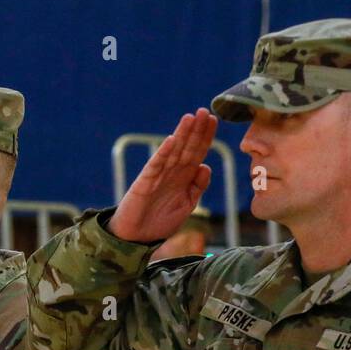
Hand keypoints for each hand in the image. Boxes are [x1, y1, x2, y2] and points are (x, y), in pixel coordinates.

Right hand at [109, 109, 216, 243]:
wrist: (137, 238)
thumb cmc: (161, 223)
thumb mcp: (187, 205)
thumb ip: (197, 187)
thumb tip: (205, 166)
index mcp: (184, 177)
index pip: (197, 152)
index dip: (205, 137)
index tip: (213, 120)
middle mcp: (172, 172)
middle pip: (187, 147)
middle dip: (196, 130)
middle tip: (204, 111)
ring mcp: (158, 175)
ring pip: (173, 152)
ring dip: (181, 134)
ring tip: (189, 118)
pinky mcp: (144, 182)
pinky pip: (155, 165)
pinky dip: (163, 153)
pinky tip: (170, 141)